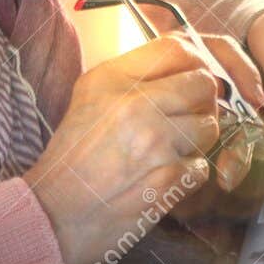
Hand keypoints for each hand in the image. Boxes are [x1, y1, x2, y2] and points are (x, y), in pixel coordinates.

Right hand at [25, 33, 252, 263]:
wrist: (54, 215)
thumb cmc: (70, 158)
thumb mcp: (88, 98)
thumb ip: (129, 76)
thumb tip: (178, 65)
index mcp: (113, 80)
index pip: (175, 48)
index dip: (193, 60)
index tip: (192, 74)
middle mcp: (138, 104)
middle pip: (202, 83)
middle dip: (202, 100)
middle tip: (189, 114)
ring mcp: (156, 142)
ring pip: (209, 126)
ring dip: (197, 138)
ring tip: (174, 148)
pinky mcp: (168, 179)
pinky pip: (202, 166)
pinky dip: (190, 173)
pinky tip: (167, 176)